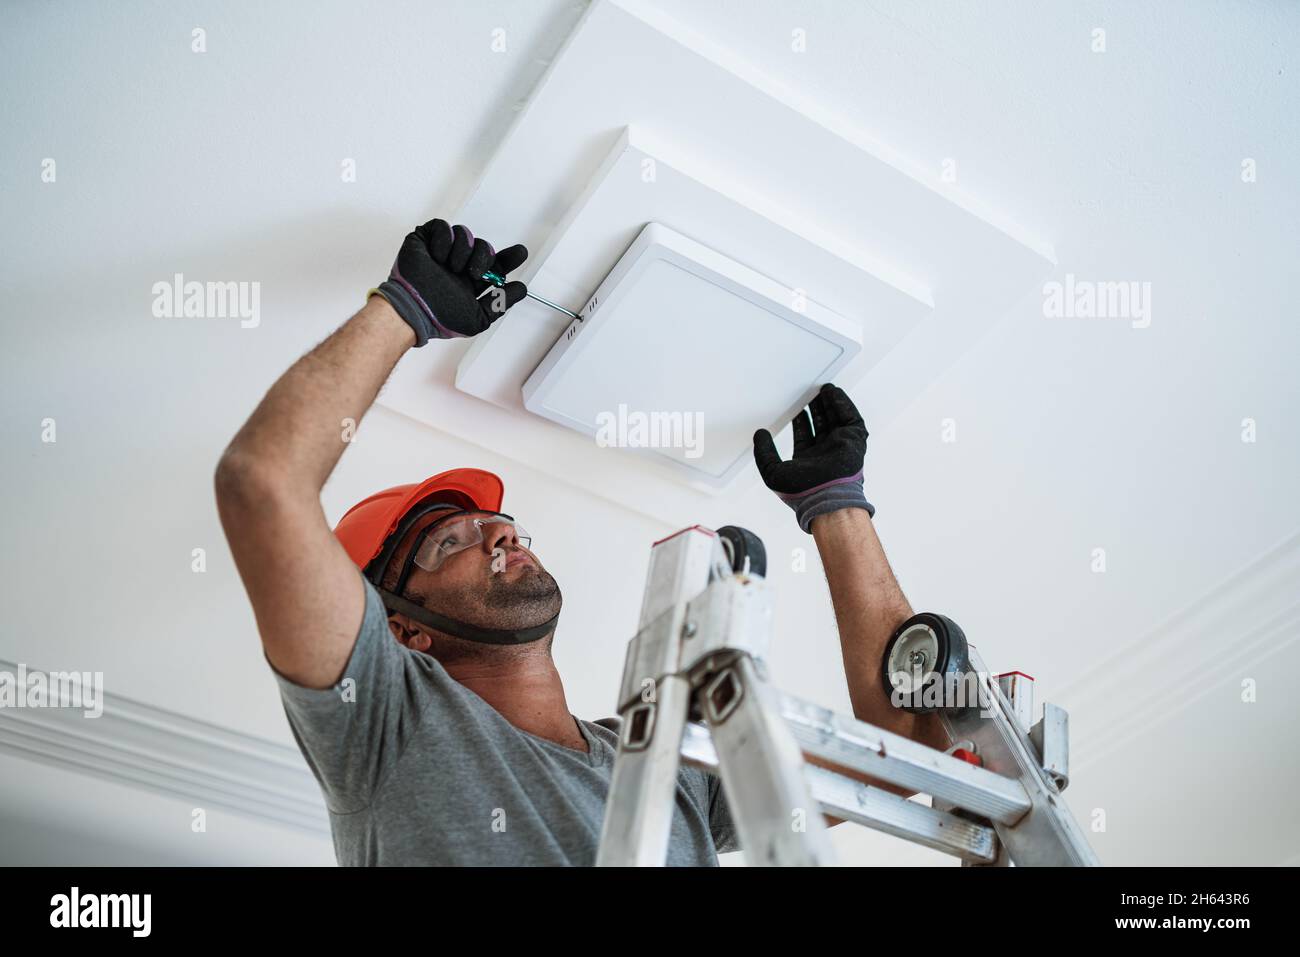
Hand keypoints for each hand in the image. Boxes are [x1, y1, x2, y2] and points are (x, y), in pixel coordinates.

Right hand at [372, 218, 527, 345]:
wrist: (414, 309)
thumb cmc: (440, 318)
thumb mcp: (479, 318)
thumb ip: (501, 303)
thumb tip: (520, 289)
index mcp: (471, 281)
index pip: (495, 264)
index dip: (509, 258)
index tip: (520, 253)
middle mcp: (459, 265)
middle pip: (484, 247)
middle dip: (484, 258)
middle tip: (474, 273)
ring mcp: (443, 252)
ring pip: (466, 235)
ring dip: (462, 252)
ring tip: (450, 268)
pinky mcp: (426, 239)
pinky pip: (444, 227)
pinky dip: (444, 242)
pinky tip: (438, 258)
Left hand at [753, 382, 874, 532]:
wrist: (826, 497)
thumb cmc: (802, 492)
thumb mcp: (772, 471)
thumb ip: (764, 452)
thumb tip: (759, 434)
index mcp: (808, 461)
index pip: (804, 436)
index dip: (800, 421)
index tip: (796, 408)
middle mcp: (825, 453)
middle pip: (821, 425)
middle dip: (816, 409)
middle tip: (810, 393)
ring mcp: (841, 447)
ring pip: (836, 419)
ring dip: (830, 403)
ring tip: (824, 389)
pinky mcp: (854, 441)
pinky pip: (851, 418)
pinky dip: (843, 405)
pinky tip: (834, 394)